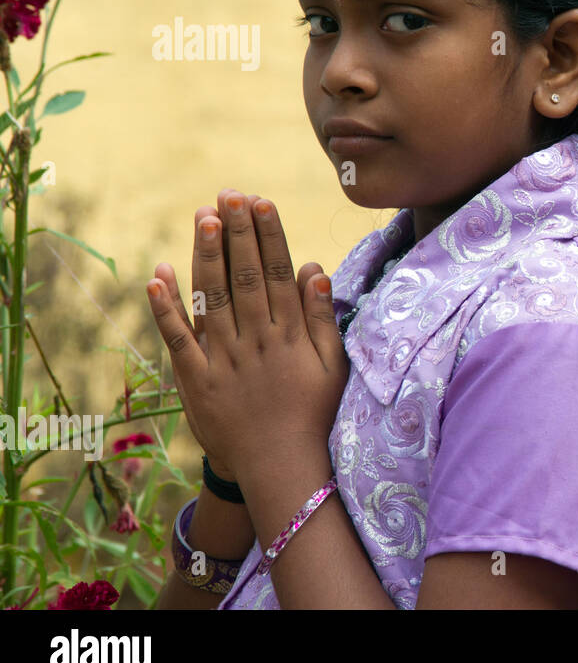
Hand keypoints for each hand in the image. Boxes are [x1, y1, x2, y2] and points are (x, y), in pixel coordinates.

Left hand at [146, 190, 347, 485]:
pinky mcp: (197, 382)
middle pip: (246, 277)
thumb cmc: (313, 413)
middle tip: (229, 194)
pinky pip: (178, 340)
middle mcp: (257, 341)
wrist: (283, 468)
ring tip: (202, 216)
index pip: (280, 274)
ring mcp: (225, 360)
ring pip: (213, 299)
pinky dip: (166, 308)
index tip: (261, 202)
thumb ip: (322, 318)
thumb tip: (315, 269)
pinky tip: (159, 275)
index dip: (270, 236)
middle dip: (237, 234)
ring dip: (206, 256)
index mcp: (290, 335)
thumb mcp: (333, 366)